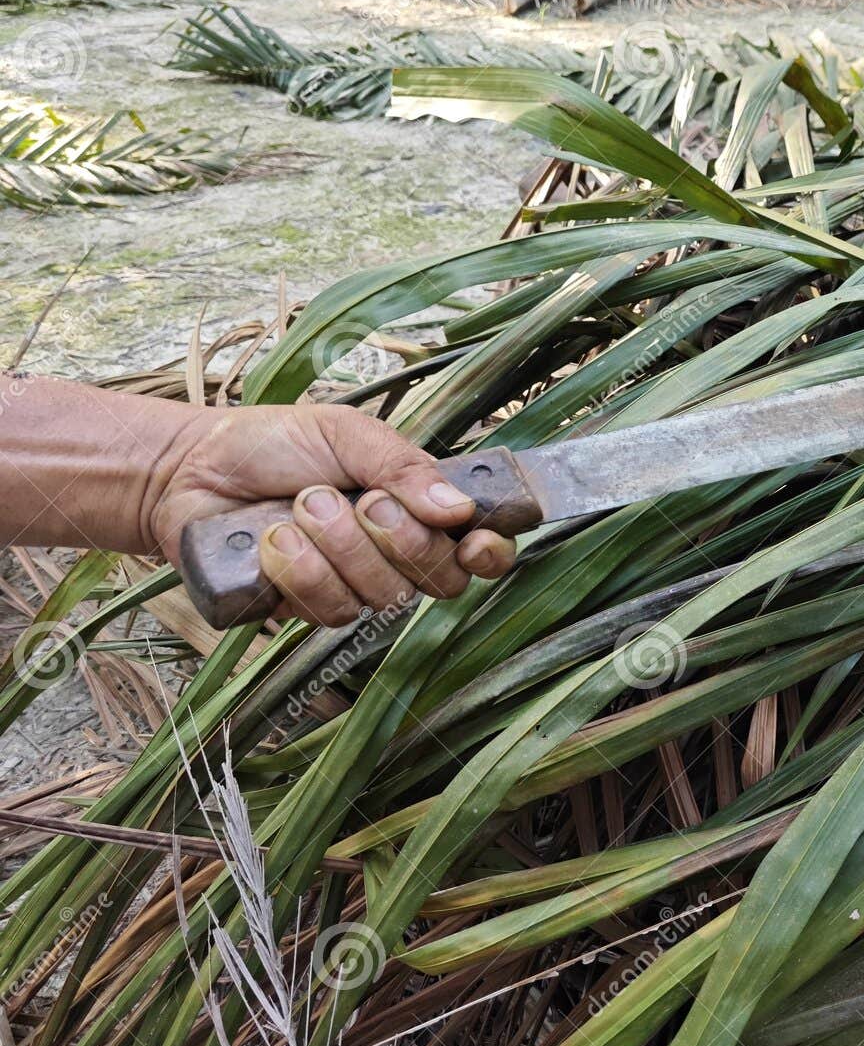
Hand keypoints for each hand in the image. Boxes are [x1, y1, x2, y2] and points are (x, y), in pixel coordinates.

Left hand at [147, 403, 516, 626]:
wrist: (191, 469)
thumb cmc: (276, 444)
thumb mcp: (347, 433)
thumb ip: (404, 466)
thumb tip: (459, 506)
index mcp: (420, 509)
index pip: (482, 549)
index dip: (490, 552)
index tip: (474, 540)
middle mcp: (396, 556)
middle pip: (440, 579)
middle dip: (401, 538)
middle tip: (360, 500)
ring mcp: (353, 588)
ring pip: (383, 597)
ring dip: (339, 546)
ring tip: (301, 506)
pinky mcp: (305, 611)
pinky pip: (329, 610)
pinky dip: (299, 569)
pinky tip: (274, 541)